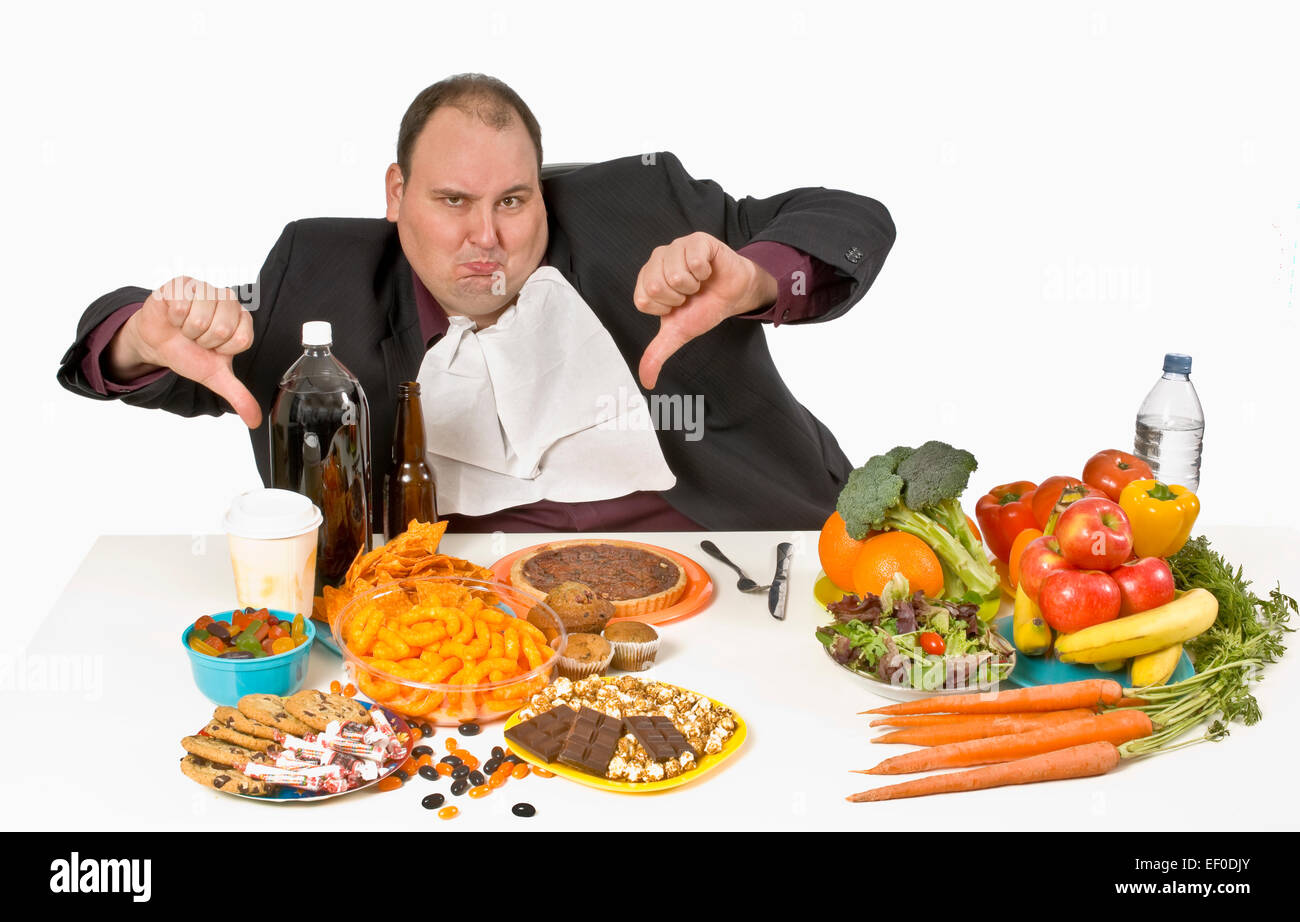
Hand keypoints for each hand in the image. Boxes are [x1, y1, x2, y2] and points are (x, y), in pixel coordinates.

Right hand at [109, 275, 261, 427]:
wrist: (158, 341)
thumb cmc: (189, 352)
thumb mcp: (215, 376)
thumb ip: (238, 395)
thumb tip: (254, 420)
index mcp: (242, 319)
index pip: (241, 339)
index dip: (222, 349)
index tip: (213, 348)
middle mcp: (227, 299)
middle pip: (221, 329)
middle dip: (203, 341)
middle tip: (196, 338)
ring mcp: (206, 288)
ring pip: (200, 318)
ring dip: (187, 330)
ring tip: (185, 328)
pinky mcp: (182, 283)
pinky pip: (179, 306)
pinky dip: (172, 318)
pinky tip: (173, 317)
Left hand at [633, 231, 776, 388]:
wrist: (734, 294)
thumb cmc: (704, 307)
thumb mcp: (678, 333)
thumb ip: (657, 354)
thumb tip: (647, 381)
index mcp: (646, 280)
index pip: (643, 300)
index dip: (665, 309)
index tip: (678, 305)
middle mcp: (657, 260)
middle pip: (657, 287)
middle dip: (680, 298)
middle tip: (690, 294)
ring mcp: (676, 247)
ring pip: (677, 276)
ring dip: (694, 287)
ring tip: (700, 283)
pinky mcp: (696, 240)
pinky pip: (695, 261)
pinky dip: (706, 273)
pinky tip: (708, 271)